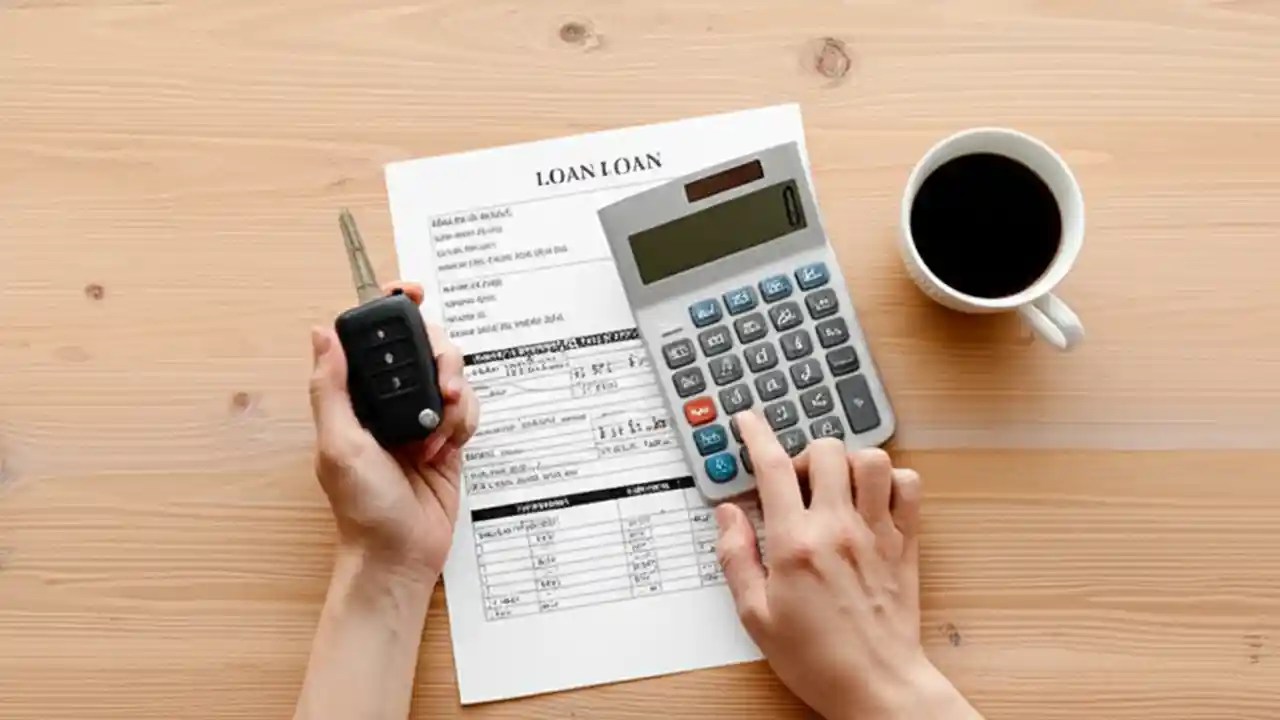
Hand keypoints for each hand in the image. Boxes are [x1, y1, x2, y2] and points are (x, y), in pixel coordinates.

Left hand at [307, 282, 479, 582]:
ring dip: (455, 396)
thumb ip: (331, 389)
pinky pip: (469, 409)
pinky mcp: (449, 438)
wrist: (400, 555)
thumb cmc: (362, 510)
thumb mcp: (339, 445)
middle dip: (440, 359)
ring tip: (439, 431)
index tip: (411, 292)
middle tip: (443, 384)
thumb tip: (321, 333)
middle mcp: (388, 402)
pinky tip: (448, 446)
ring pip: (452, 375)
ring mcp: (421, 418)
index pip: (373, 338)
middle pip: (424, 347)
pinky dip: (466, 421)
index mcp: (355, 398)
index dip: (393, 308)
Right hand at [715, 412, 979, 719]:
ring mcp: (877, 533)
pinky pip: (909, 486)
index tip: (748, 422)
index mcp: (795, 544)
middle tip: (795, 482)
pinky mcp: (905, 543)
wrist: (875, 685)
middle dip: (804, 453)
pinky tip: (872, 498)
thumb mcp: (755, 615)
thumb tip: (727, 515)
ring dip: (849, 462)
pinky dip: (892, 480)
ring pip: (871, 459)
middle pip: (825, 451)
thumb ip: (736, 558)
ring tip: (835, 486)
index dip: (756, 435)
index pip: (773, 468)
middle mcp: (838, 529)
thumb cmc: (815, 658)